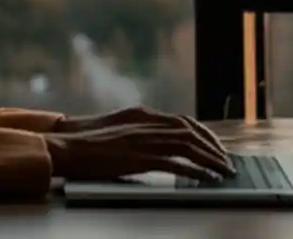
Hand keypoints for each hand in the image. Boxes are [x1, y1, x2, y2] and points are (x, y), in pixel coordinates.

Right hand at [45, 120, 235, 182]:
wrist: (66, 145)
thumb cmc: (87, 140)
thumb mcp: (118, 127)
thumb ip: (140, 129)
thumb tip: (160, 140)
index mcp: (142, 114)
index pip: (184, 120)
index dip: (204, 134)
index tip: (216, 147)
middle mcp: (146, 122)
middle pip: (191, 132)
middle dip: (213, 148)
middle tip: (226, 162)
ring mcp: (143, 139)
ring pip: (188, 146)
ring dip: (210, 160)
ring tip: (223, 172)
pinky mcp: (138, 157)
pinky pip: (175, 163)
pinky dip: (194, 171)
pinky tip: (204, 179)